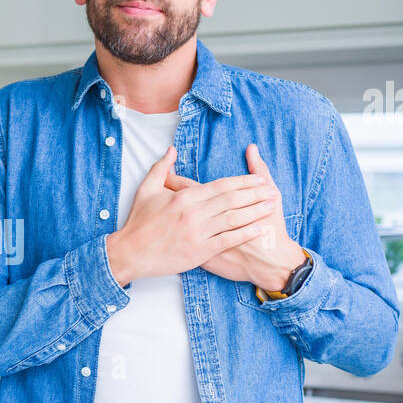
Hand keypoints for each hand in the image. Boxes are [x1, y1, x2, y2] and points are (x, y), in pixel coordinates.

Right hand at [105, 145, 277, 286]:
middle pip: (231, 200)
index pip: (221, 186)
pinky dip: (245, 234)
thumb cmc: (138, 222)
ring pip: (233, 219)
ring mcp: (197, 233)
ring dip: (255, 212)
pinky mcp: (199, 252)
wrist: (129, 252)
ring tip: (271, 206)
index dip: (243, 182)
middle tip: (272, 190)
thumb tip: (172, 150)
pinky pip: (227, 240)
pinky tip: (259, 229)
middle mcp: (194, 213)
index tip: (259, 179)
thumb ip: (161, 168)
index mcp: (185, 197)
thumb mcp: (146, 190)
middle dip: (255, 194)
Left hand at [163, 144, 305, 290]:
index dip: (175, 180)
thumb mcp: (270, 193)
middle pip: (178, 203)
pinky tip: (170, 233)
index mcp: (215, 203)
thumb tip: (251, 149)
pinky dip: (176, 237)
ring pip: (177, 224)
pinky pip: (183, 244)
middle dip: (166, 195)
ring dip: (168, 215)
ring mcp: (200, 239)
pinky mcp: (202, 256)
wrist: (271, 263)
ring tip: (159, 207)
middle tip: (154, 189)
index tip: (166, 176)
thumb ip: (259, 169)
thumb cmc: (272, 228)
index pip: (188, 186)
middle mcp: (202, 220)